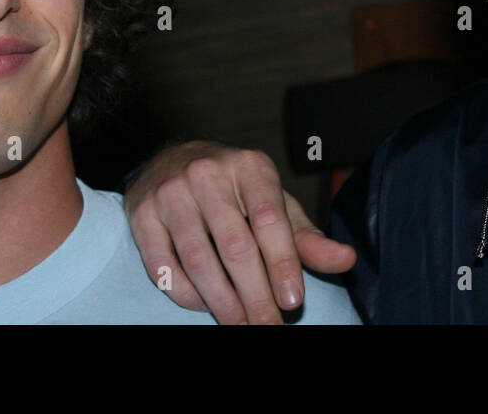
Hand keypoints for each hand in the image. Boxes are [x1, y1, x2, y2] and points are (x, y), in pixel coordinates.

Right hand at [124, 140, 356, 323]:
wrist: (171, 161)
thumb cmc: (234, 190)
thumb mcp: (275, 203)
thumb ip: (307, 237)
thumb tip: (346, 260)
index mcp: (250, 167)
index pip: (269, 220)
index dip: (283, 264)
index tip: (292, 301)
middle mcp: (207, 173)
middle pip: (235, 246)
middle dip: (255, 296)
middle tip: (269, 326)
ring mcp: (170, 192)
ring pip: (199, 260)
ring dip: (223, 303)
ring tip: (242, 325)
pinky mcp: (141, 213)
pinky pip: (164, 266)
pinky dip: (187, 295)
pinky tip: (206, 306)